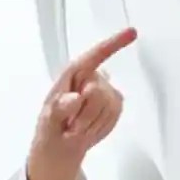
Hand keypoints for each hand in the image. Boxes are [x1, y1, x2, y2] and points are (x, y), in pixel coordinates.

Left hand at [26, 27, 136, 179]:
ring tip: (78, 126)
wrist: (62, 146)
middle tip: (71, 124)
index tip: (131, 33)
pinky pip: (116, 114)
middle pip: (100, 91)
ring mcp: (105, 91)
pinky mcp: (115, 104)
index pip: (93, 57)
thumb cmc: (51, 129)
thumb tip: (74, 98)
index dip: (112, 45)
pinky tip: (90, 128)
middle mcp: (90, 79)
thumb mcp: (48, 121)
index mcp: (70, 77)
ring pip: (110, 104)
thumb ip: (59, 109)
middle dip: (86, 113)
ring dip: (93, 122)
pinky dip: (102, 126)